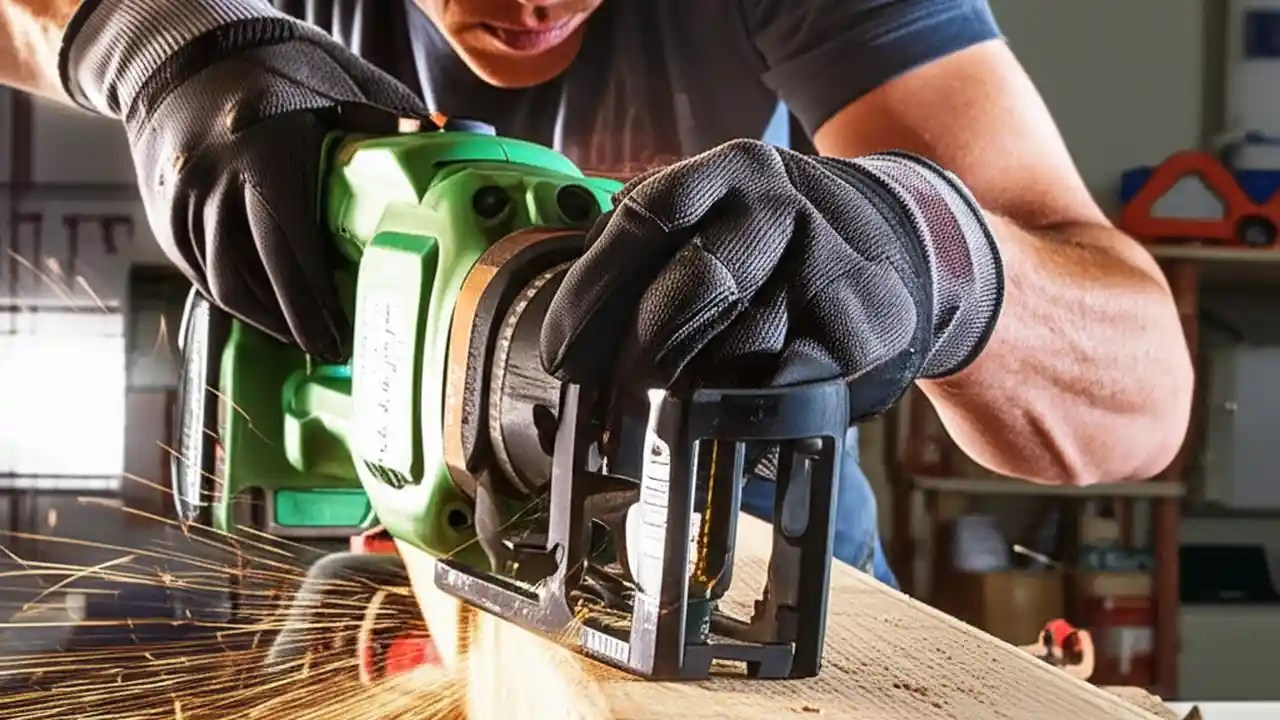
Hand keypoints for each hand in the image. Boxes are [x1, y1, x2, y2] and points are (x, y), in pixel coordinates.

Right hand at [60, 0, 430, 359]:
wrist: (183, 49)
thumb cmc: (272, 68)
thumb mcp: (330, 87)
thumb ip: (378, 122)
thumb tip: (436, 136)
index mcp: (264, 159)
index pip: (290, 249)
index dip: (315, 301)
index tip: (341, 331)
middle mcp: (215, 184)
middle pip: (252, 279)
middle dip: (293, 323)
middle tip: (327, 349)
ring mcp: (182, 200)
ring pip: (219, 282)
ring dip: (261, 316)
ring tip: (298, 336)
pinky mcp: (162, 210)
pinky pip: (195, 270)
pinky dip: (229, 296)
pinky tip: (261, 310)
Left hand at [540, 139, 1004, 418]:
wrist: (904, 240)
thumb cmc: (780, 244)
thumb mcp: (718, 217)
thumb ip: (649, 258)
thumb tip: (575, 345)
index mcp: (727, 172)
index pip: (643, 220)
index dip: (593, 292)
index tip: (561, 354)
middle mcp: (780, 206)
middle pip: (693, 289)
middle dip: (640, 360)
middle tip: (611, 409)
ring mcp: (829, 260)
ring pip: (742, 347)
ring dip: (693, 396)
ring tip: (664, 424)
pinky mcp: (870, 319)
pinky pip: (795, 383)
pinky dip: (752, 415)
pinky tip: (728, 428)